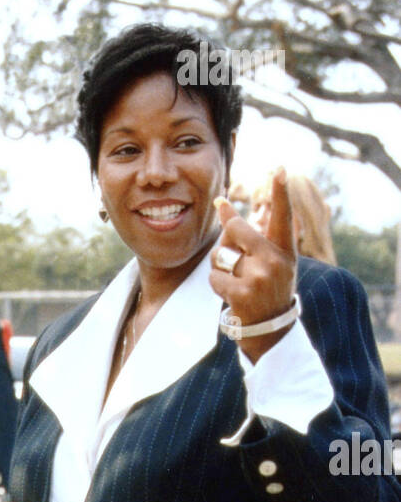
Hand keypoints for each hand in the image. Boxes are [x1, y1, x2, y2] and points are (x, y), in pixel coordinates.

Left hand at [210, 167, 296, 361]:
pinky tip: (232, 295)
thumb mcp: (273, 263)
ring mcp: (259, 278)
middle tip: (236, 256)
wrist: (271, 332)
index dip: (280, 192)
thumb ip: (256, 237)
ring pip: (221, 255)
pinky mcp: (242, 293)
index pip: (283, 216)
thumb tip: (224, 206)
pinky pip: (215, 277)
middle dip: (227, 238)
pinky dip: (217, 285)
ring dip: (220, 266)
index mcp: (286, 251)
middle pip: (237, 230)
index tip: (280, 168)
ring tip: (236, 281)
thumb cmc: (268, 291)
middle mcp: (276, 261)